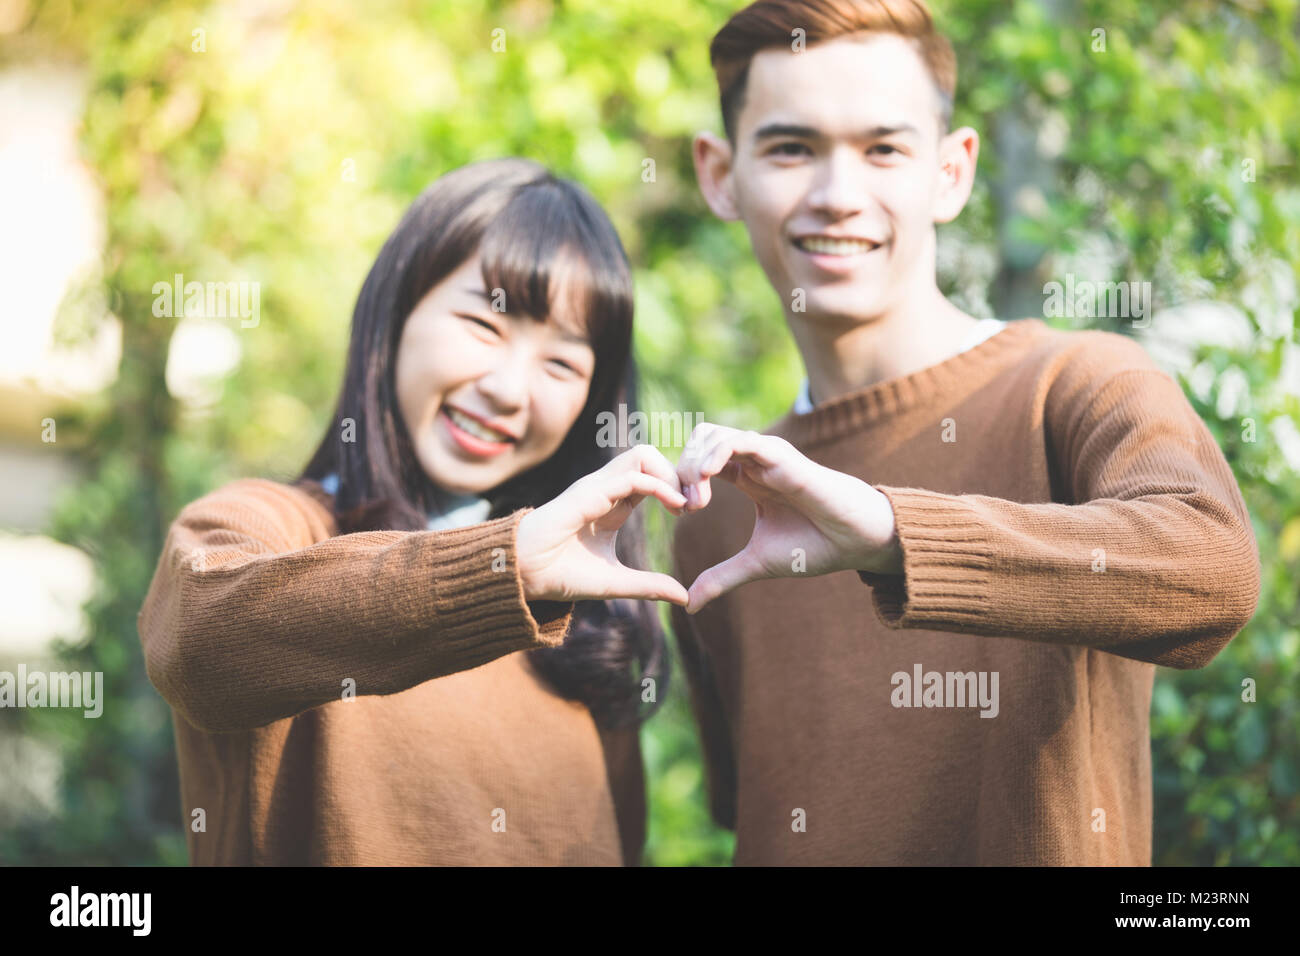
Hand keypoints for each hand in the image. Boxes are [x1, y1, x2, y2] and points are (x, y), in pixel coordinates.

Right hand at [517, 444, 689, 605]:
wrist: (524, 576)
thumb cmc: (562, 575)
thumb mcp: (617, 583)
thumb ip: (650, 586)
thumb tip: (685, 598)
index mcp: (614, 504)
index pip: (651, 476)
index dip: (676, 487)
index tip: (693, 511)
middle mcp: (606, 489)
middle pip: (649, 456)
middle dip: (678, 472)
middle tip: (696, 502)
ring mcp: (597, 487)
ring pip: (642, 454)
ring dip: (670, 473)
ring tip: (685, 503)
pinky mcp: (589, 493)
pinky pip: (632, 476)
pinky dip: (659, 486)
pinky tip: (675, 507)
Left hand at [676, 423, 900, 612]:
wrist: (855, 542)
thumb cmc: (815, 546)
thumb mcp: (757, 563)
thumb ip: (722, 577)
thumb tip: (689, 604)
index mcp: (747, 478)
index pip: (699, 461)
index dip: (680, 481)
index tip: (679, 513)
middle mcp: (753, 461)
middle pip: (698, 442)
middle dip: (681, 470)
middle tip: (685, 507)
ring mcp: (765, 454)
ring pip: (712, 435)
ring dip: (694, 463)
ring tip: (697, 501)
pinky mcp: (780, 455)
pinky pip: (739, 440)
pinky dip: (715, 454)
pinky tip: (706, 478)